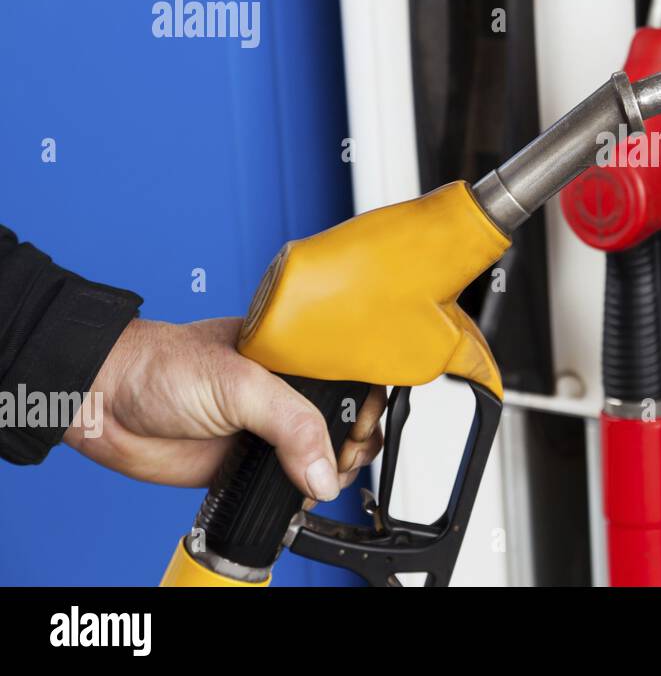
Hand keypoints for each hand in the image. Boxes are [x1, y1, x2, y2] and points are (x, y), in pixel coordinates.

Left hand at [64, 317, 384, 501]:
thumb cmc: (159, 367)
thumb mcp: (238, 382)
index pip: (351, 373)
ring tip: (320, 475)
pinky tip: (301, 491)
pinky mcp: (247, 462)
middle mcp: (284, 390)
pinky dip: (302, 494)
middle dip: (355, 441)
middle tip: (342, 454)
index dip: (368, 400)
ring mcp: (267, 428)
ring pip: (323, 454)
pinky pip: (290, 482)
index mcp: (291, 354)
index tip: (362, 425)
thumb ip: (291, 424)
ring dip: (332, 471)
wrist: (104, 405)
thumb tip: (325, 471)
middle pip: (345, 418)